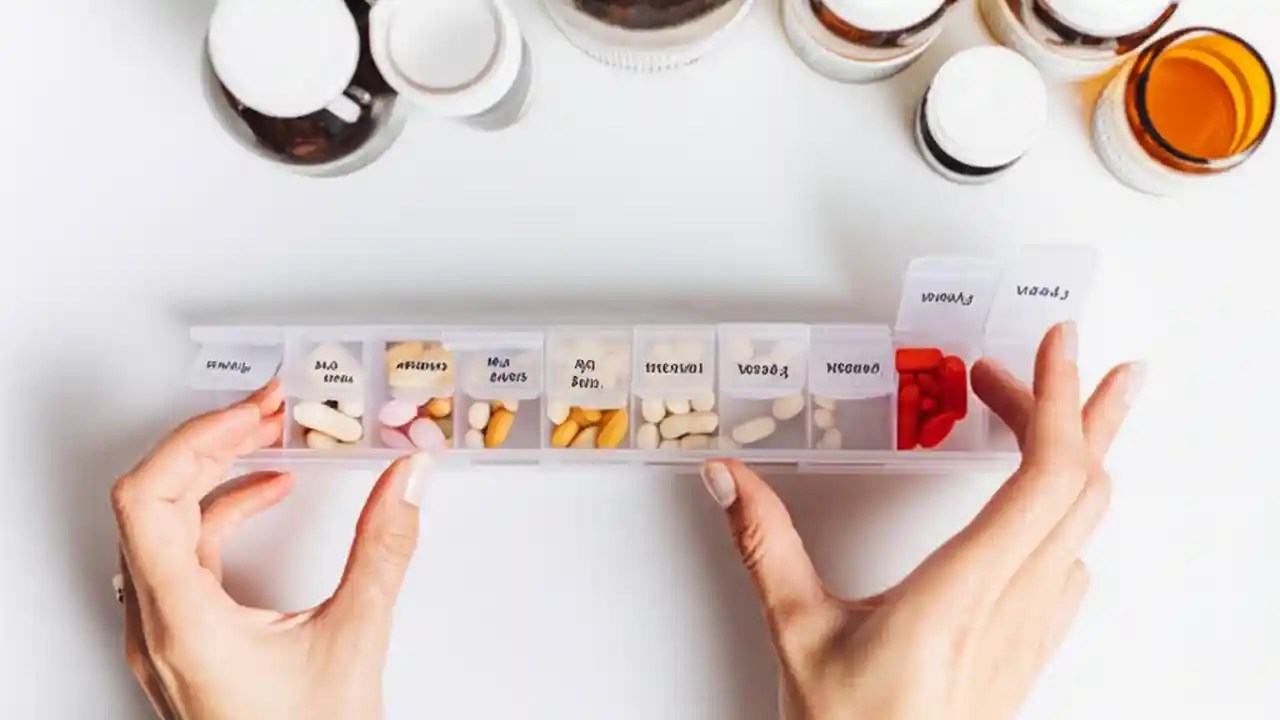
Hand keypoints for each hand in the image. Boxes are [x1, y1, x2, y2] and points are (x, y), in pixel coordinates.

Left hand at [111, 380, 432, 719]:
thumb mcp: (354, 642)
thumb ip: (384, 551)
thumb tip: (407, 482)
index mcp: (184, 622)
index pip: (149, 498)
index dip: (197, 439)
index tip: (254, 412)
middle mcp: (158, 625)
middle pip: (151, 502)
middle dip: (212, 444)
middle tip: (269, 411)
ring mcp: (165, 635)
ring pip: (164, 527)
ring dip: (216, 476)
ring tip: (274, 444)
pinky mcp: (186, 641)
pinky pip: (183, 556)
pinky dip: (222, 514)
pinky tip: (267, 499)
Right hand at [700, 323, 1143, 719]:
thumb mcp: (796, 632)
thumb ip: (765, 545)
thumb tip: (731, 480)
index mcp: (963, 591)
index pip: (1044, 475)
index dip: (1058, 399)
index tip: (1054, 346)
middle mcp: (1013, 605)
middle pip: (1083, 484)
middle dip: (1078, 405)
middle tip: (1065, 353)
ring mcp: (1030, 630)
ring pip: (1085, 521)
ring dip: (1080, 453)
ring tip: (1069, 408)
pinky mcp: (1027, 650)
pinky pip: (1070, 564)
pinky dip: (1066, 510)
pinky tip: (1038, 510)